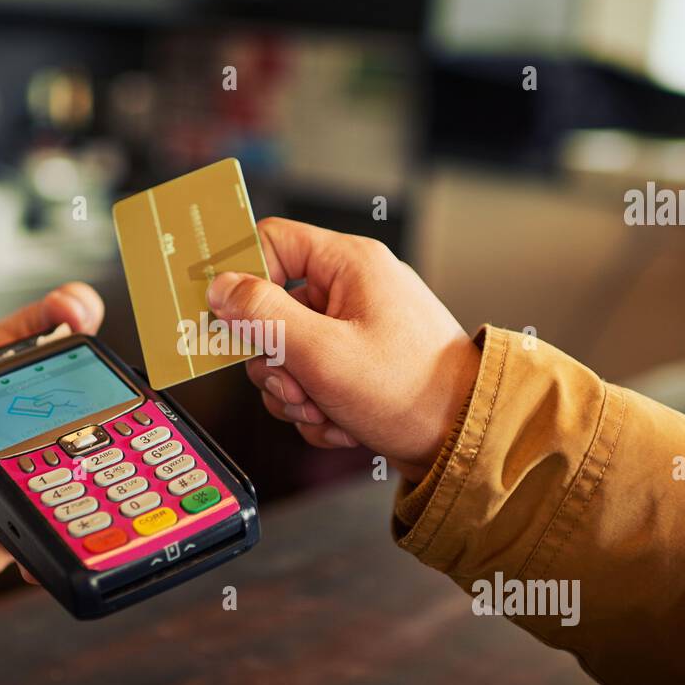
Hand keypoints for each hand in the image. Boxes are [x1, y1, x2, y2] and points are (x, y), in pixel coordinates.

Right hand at [206, 218, 479, 482]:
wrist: (465, 443)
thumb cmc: (412, 391)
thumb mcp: (323, 352)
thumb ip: (264, 315)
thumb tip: (220, 288)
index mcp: (349, 264)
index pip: (271, 241)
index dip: (243, 278)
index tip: (230, 320)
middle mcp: (353, 289)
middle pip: (272, 309)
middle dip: (275, 361)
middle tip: (297, 388)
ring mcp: (357, 329)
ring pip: (288, 352)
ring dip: (295, 394)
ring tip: (324, 412)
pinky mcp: (359, 366)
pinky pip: (311, 381)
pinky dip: (317, 411)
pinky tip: (341, 425)